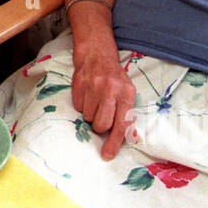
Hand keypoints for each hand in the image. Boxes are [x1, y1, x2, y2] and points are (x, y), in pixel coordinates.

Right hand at [70, 41, 135, 159]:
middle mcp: (111, 89)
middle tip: (101, 115)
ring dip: (90, 113)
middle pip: (102, 124)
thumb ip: (126, 113)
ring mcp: (93, 85)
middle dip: (99, 126)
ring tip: (94, 100)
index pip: (121, 124)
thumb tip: (130, 137)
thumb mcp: (126, 91)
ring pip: (88, 117)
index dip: (114, 142)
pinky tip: (87, 93)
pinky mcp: (79, 83)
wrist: (96, 52)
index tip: (107, 155)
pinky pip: (78, 107)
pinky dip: (81, 105)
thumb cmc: (114, 76)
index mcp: (127, 93)